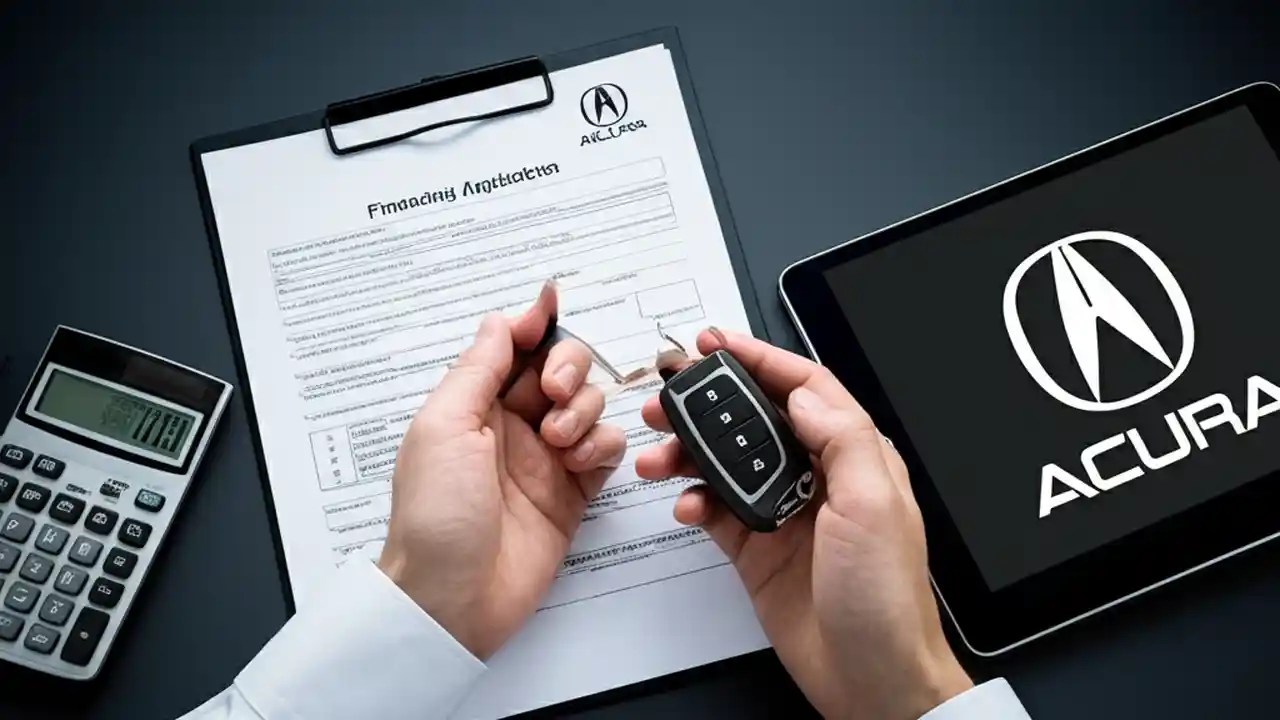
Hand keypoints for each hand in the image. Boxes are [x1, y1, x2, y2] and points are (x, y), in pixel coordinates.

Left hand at [378, 284, 625, 658]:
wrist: (453, 597)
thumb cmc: (435, 515)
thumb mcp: (443, 426)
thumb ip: (479, 368)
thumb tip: (503, 319)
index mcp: (472, 405)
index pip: (513, 349)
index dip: (535, 323)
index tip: (552, 304)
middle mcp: (511, 427)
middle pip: (559, 369)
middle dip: (567, 367)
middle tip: (553, 393)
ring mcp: (546, 459)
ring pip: (589, 403)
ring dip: (583, 409)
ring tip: (558, 443)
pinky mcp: (575, 493)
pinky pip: (607, 448)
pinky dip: (602, 445)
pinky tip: (578, 463)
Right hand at [637, 328, 972, 719]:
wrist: (871, 679)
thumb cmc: (887, 600)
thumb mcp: (875, 507)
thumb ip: (842, 439)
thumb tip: (803, 392)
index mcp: (854, 456)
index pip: (805, 387)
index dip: (760, 359)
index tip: (716, 344)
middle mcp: (818, 477)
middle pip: (754, 419)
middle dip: (707, 402)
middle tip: (665, 397)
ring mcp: (784, 512)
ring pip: (726, 462)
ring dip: (689, 453)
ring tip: (657, 454)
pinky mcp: (757, 549)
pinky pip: (715, 511)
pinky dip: (694, 504)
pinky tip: (685, 507)